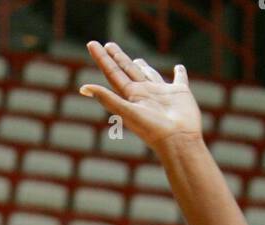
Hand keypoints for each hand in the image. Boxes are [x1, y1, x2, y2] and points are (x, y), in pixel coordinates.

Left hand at [79, 41, 201, 149]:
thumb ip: (107, 99)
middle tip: (109, 45)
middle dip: (118, 58)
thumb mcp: (127, 112)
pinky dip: (179, 73)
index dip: (102, 59)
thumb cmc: (152, 130)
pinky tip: (178, 68)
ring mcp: (162, 94)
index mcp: (131, 96)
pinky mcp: (181, 94)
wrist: (178, 141)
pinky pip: (179, 79)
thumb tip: (83, 88)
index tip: (91, 44)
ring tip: (137, 60)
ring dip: (143, 67)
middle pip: (128, 70)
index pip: (113, 73)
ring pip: (150, 75)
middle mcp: (145, 93)